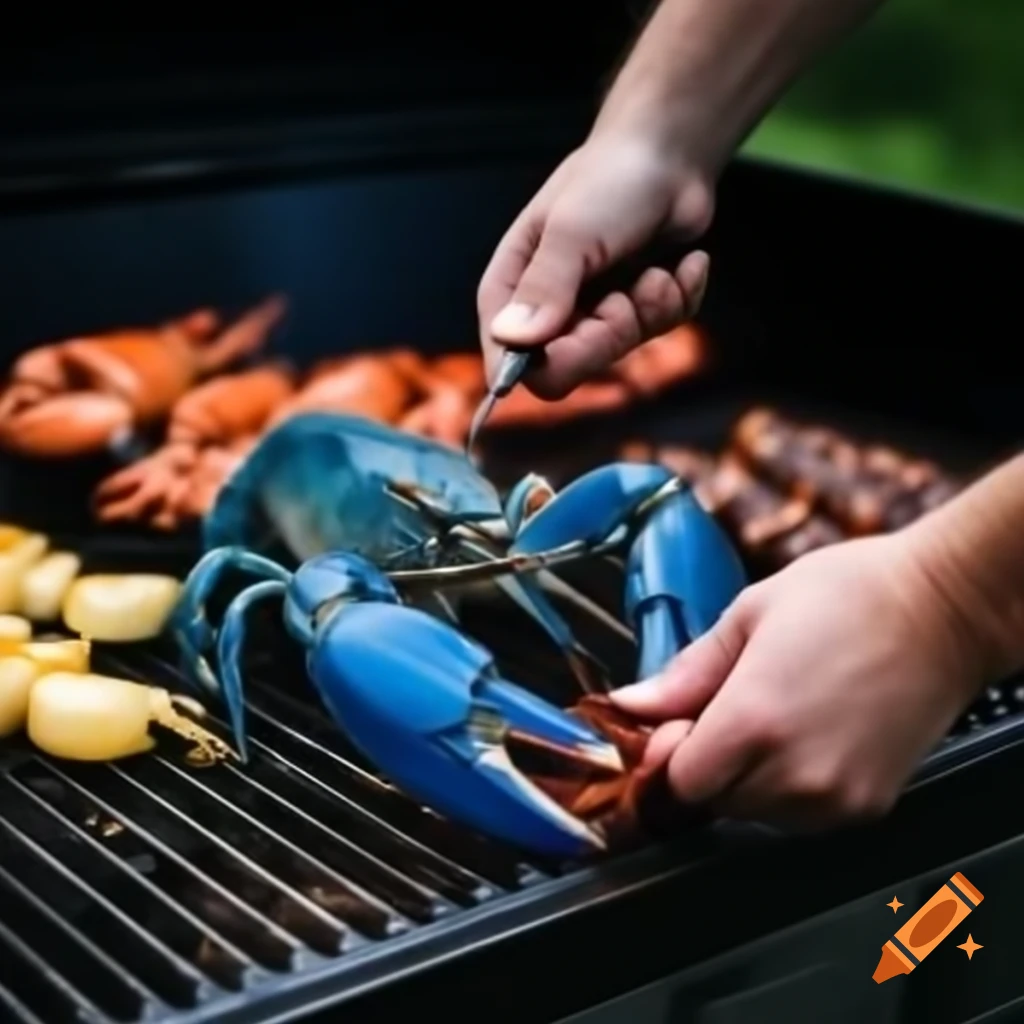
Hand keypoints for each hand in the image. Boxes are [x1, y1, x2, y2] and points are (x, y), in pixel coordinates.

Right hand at [477, 133, 712, 398]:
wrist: (669, 151)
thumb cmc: (609, 180)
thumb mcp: (572, 232)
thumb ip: (544, 288)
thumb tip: (511, 339)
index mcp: (511, 291)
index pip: (508, 361)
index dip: (541, 364)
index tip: (579, 337)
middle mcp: (547, 310)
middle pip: (567, 368)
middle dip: (607, 336)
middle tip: (624, 299)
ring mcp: (593, 312)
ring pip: (619, 352)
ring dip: (648, 312)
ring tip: (655, 273)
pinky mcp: (638, 310)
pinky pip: (660, 332)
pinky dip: (678, 300)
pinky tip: (681, 266)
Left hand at [611, 533, 986, 829]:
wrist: (943, 610)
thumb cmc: (849, 595)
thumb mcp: (750, 614)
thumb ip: (685, 672)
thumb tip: (631, 703)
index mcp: (754, 720)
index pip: (678, 782)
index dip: (667, 753)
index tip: (674, 722)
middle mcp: (794, 774)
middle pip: (711, 800)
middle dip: (702, 760)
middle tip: (723, 707)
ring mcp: (834, 797)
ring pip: (752, 812)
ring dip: (743, 776)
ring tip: (771, 714)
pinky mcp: (866, 807)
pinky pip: (798, 816)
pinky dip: (786, 787)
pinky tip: (803, 735)